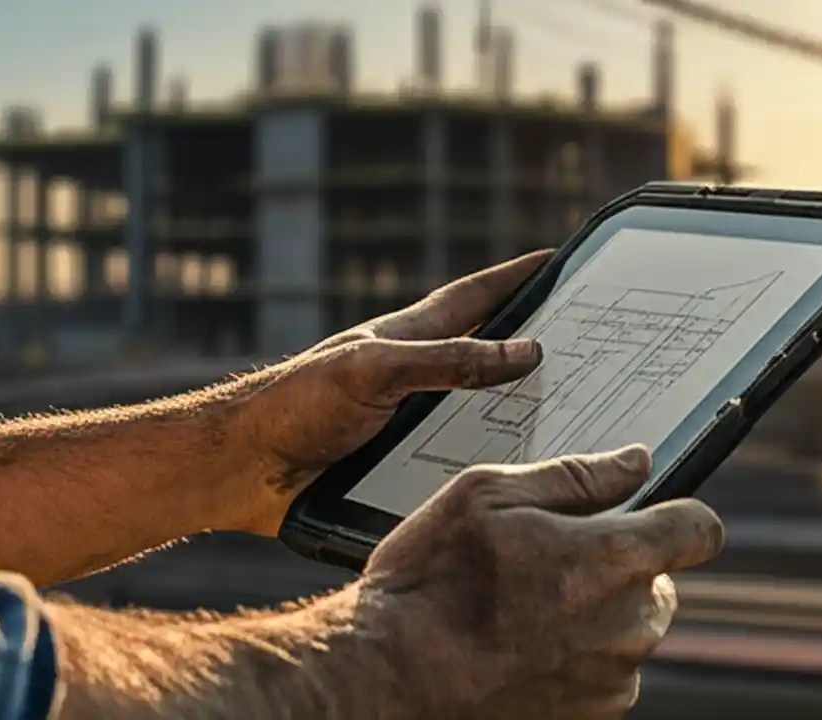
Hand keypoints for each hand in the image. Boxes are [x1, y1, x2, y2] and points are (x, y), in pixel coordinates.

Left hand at [225, 251, 550, 534]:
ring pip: (475, 407)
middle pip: (484, 349)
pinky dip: (485, 459)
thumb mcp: (377, 372)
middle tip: (581, 341)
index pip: (477, 295)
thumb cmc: (296, 405)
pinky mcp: (395, 461)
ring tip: (563, 414)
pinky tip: (509, 480)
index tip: (557, 258)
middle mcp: (413, 373)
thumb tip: (525, 350)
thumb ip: (448, 361)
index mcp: (408, 337)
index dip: (518, 276)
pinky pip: (455, 455)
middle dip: (530, 340)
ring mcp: (405, 417)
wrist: (240, 469)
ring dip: (513, 408)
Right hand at [355, 445, 724, 718]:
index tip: (654, 515)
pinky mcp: (589, 717)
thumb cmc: (433, 579)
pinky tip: (518, 648)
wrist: (390, 675)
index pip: (699, 529)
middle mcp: (631, 623)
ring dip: (594, 617)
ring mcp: (613, 677)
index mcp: (617, 557)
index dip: (679, 516)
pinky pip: (602, 675)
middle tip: (546, 561)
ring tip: (520, 609)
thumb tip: (634, 463)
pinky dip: (574, 661)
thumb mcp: (489, 494)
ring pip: (627, 631)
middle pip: (660, 582)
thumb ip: (576, 476)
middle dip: (618, 568)